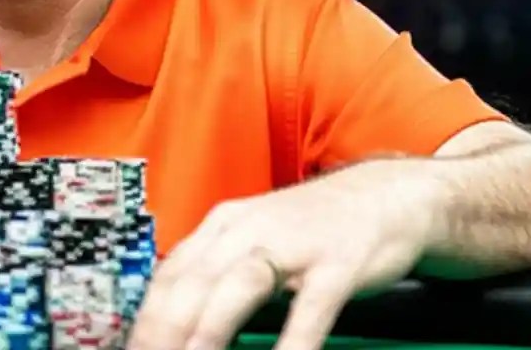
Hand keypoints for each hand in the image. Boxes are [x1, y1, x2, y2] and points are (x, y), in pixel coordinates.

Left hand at [127, 163, 438, 349]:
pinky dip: (293, 340)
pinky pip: (311, 306)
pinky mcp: (338, 263)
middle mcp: (248, 230)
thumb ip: (215, 275)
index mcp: (221, 226)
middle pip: (193, 283)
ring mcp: (294, 244)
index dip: (145, 321)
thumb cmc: (310, 229)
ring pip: (239, 286)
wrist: (385, 195)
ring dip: (209, 330)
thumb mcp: (253, 240)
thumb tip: (173, 321)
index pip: (168, 277)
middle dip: (165, 331)